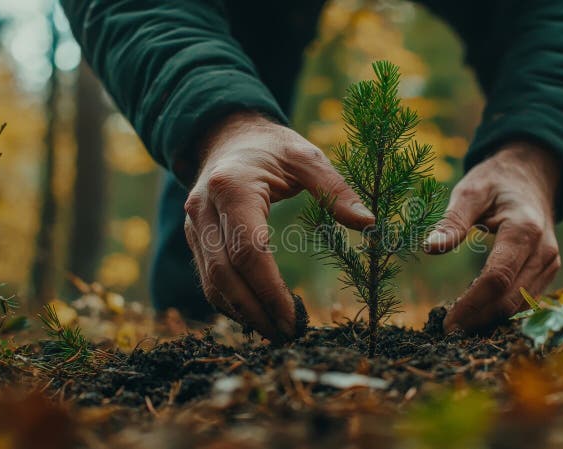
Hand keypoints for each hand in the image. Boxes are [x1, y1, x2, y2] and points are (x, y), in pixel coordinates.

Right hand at [184, 112, 373, 341]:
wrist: (228, 135)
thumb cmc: (272, 147)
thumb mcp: (307, 156)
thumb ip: (335, 188)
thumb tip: (368, 223)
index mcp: (232, 187)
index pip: (248, 251)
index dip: (270, 290)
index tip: (295, 318)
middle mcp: (203, 208)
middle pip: (224, 274)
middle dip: (255, 312)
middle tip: (289, 337)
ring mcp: (193, 224)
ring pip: (210, 282)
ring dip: (241, 314)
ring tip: (276, 335)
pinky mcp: (194, 236)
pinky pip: (208, 277)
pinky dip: (230, 303)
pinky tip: (257, 317)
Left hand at [423, 142, 561, 333]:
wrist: (531, 175)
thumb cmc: (496, 182)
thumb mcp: (471, 190)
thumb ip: (453, 220)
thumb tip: (431, 247)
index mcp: (524, 230)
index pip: (498, 278)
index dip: (472, 304)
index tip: (448, 321)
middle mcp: (544, 251)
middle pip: (511, 298)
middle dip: (479, 318)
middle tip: (448, 331)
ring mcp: (550, 263)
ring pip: (522, 305)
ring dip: (491, 319)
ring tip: (461, 326)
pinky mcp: (549, 270)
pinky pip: (527, 300)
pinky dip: (503, 311)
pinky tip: (478, 315)